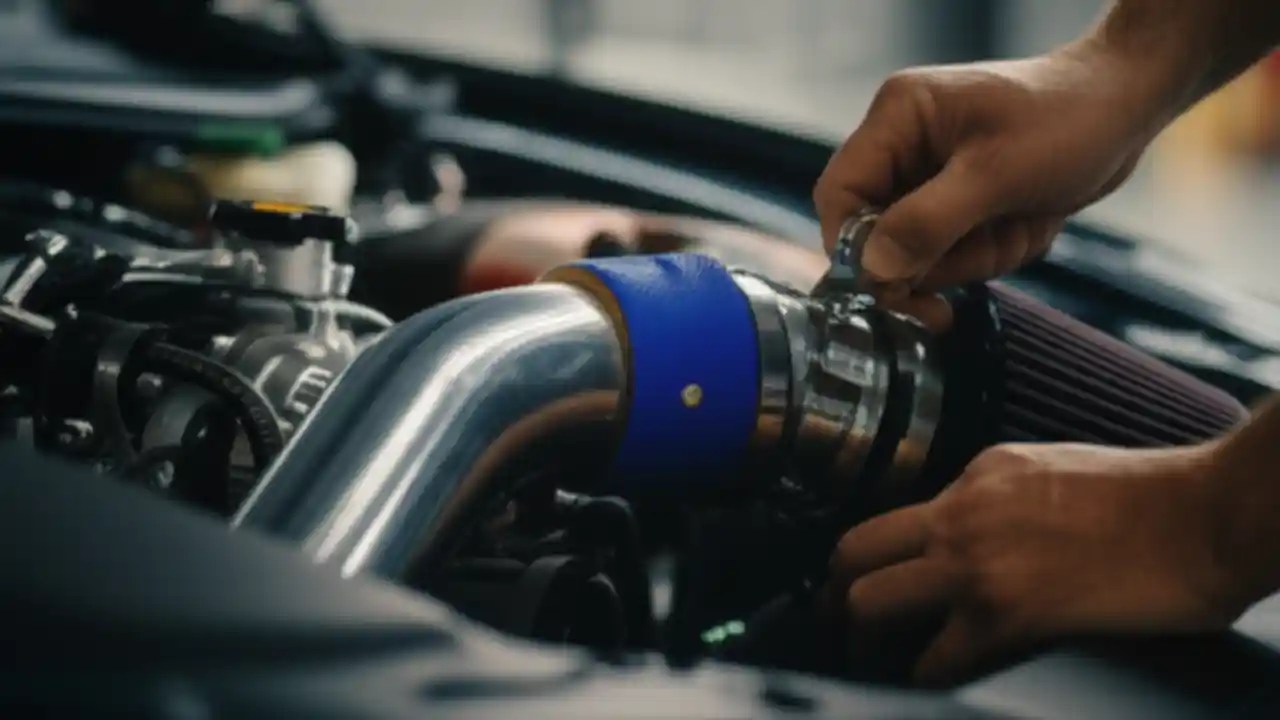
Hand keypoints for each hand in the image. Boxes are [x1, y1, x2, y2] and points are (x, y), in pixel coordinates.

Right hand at [813, 42, 1171, 298]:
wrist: (1129, 106)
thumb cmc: (1070, 120)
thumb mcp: (997, 176)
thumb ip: (927, 224)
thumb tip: (872, 270)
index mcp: (899, 118)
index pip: (839, 194)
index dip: (855, 246)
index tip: (892, 283)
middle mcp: (904, 145)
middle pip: (878, 233)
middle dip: (935, 257)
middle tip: (984, 255)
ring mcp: (930, 174)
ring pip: (919, 251)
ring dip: (973, 257)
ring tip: (1020, 226)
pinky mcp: (958, 198)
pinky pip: (953, 251)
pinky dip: (990, 252)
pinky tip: (1025, 225)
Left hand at [826, 442, 1250, 685]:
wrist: (1205, 516)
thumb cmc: (1151, 496)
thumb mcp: (1052, 470)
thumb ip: (999, 500)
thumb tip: (972, 539)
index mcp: (976, 474)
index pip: (896, 518)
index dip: (874, 558)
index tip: (865, 580)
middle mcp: (961, 512)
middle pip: (854, 552)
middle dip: (832, 592)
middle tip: (835, 622)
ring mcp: (975, 563)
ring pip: (869, 601)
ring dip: (860, 638)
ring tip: (867, 662)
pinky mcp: (1004, 614)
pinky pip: (933, 660)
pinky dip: (923, 677)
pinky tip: (929, 683)